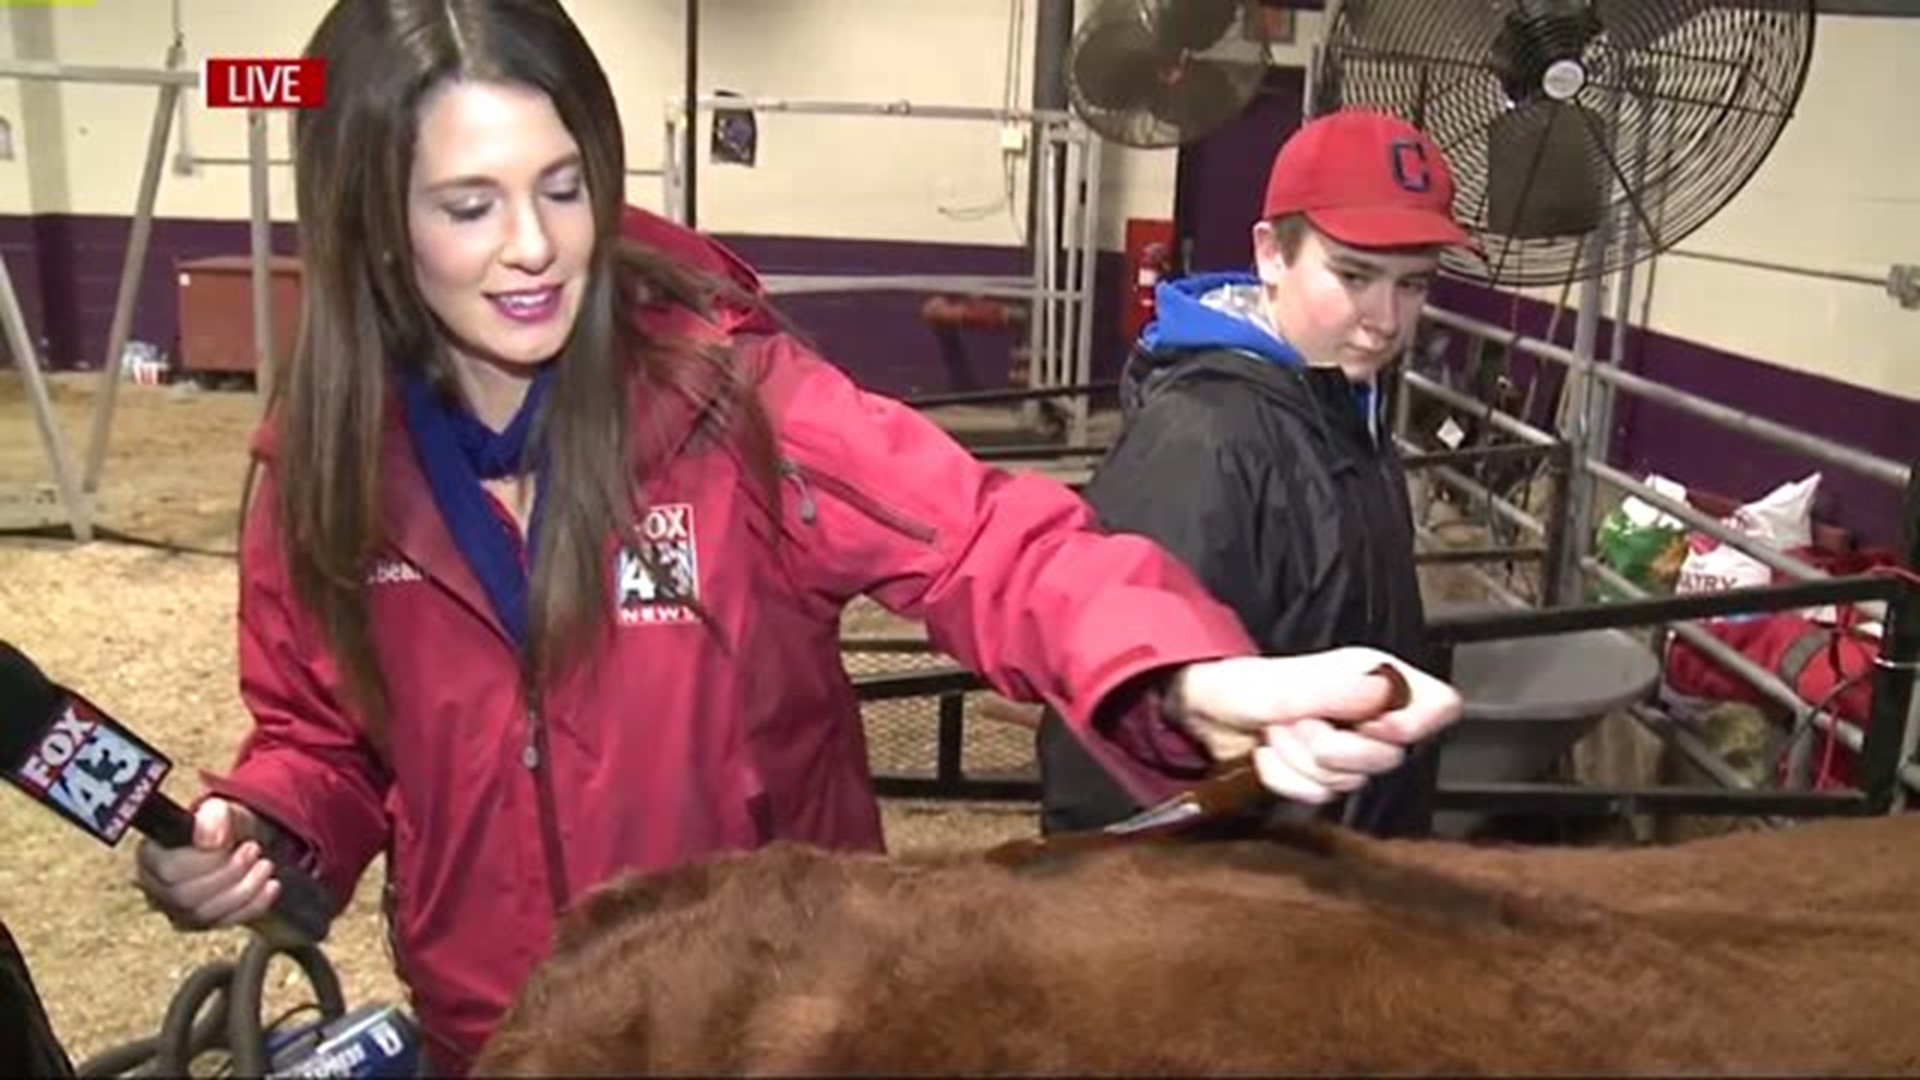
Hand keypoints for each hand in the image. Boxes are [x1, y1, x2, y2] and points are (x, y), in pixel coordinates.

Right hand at [134, 797, 281, 930]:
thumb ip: (213, 817)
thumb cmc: (220, 825)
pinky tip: (271, 886)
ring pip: (204, 915)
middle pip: (185, 896)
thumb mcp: (219, 810)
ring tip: (266, 865)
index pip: (169, 870)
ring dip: (244, 890)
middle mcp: (155, 889)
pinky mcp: (198, 925)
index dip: (204, 860)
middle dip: (228, 874)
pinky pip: (224, 924)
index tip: (228, 842)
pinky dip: (253, 905)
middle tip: (254, 850)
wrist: (238, 843)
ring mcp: (175, 911)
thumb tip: (210, 841)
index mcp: (150, 856)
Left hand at [1168, 647, 1462, 803]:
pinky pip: (1319, 798)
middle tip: (1297, 723)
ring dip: (1301, 761)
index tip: (1375, 724)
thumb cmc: (1246, 684)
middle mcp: (1370, 713)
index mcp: (1375, 678)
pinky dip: (1285, 780)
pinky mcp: (1322, 777)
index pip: (1439, 705)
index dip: (1416, 722)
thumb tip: (1383, 692)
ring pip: (1351, 783)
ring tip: (1276, 732)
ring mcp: (1348, 748)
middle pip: (1391, 757)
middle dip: (1333, 747)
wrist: (1206, 711)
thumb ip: (1336, 692)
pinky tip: (1269, 757)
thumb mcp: (1288, 685)